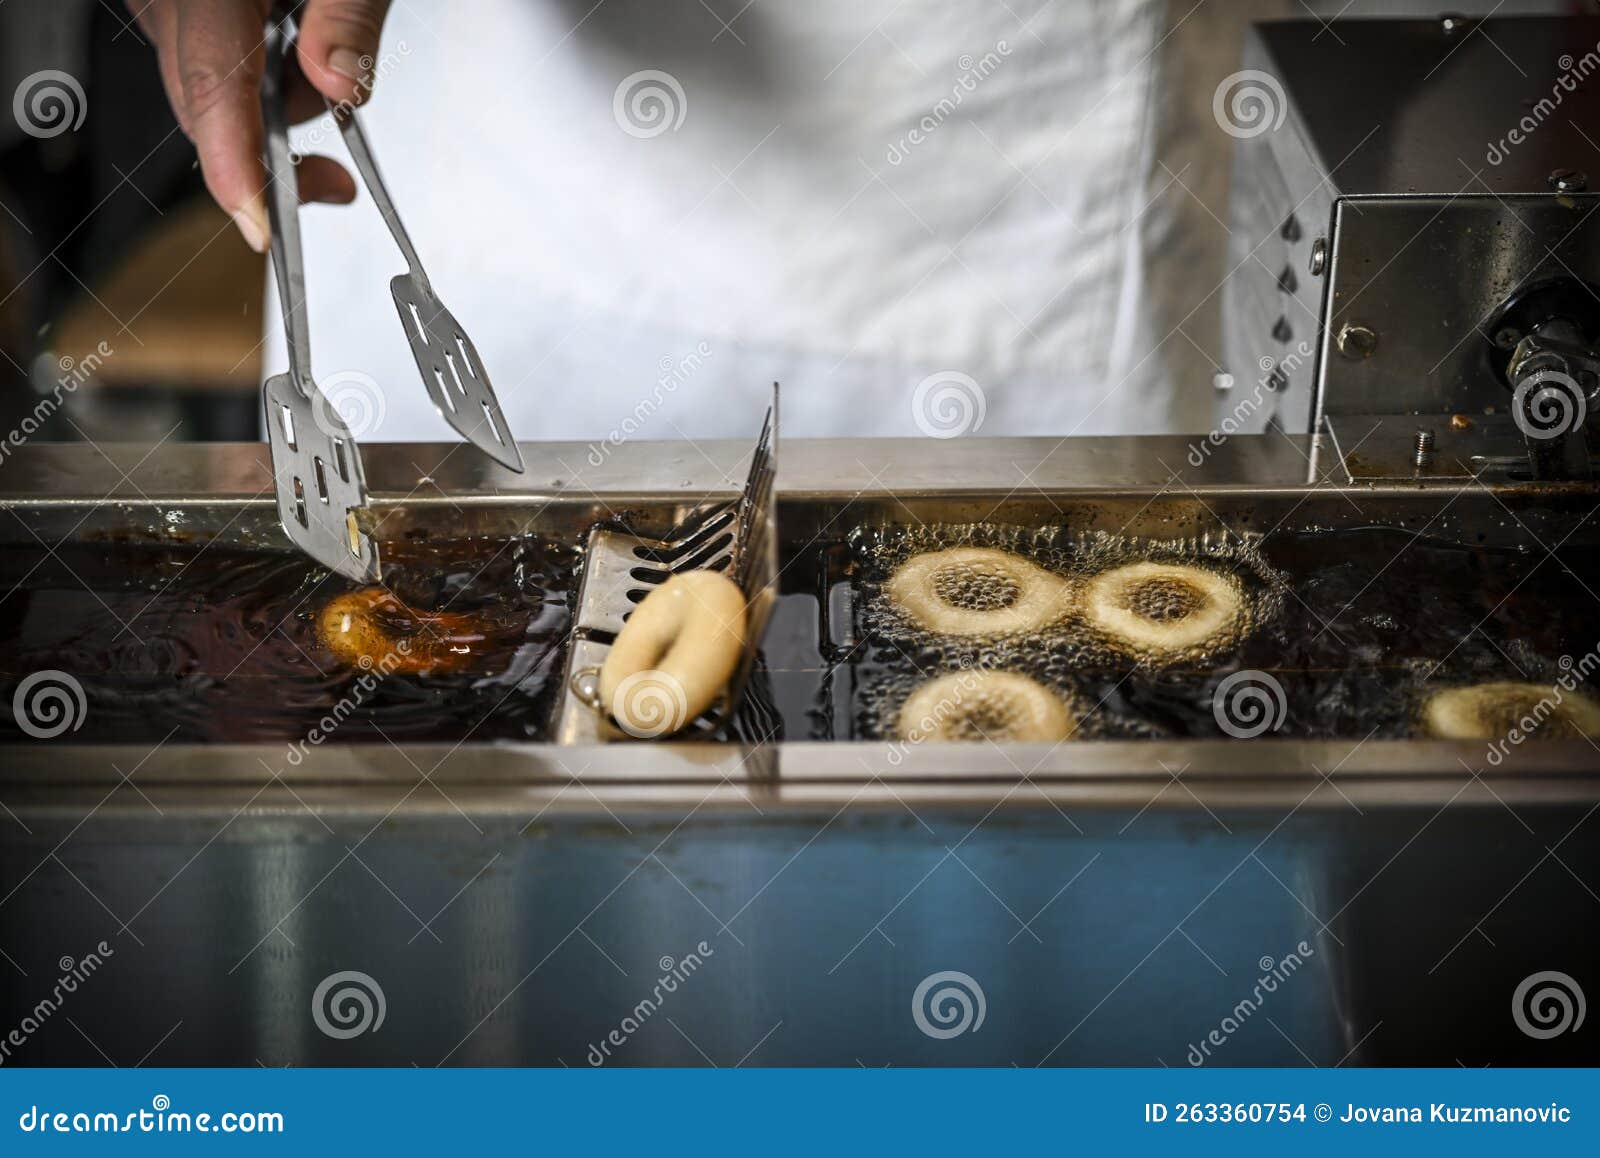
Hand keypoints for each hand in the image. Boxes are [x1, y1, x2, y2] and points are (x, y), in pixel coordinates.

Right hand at [129, 0, 393, 251]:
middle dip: (273, 157)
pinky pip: (212, 71)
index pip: (213, 87)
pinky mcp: (179, 16)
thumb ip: (346, 18)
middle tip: (336, 185)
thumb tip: (339, 85)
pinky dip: (261, 86)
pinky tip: (301, 64)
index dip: (235, 169)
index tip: (262, 229)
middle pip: (206, 109)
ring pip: (212, 96)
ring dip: (276, 109)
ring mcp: (165, 7)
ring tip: (330, 74)